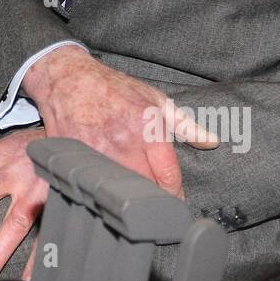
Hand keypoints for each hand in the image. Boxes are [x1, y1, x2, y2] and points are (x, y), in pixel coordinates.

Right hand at [23, 45, 217, 196]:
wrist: (68, 80)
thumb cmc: (114, 88)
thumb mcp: (154, 99)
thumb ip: (185, 124)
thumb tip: (211, 141)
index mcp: (147, 126)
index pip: (168, 176)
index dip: (175, 194)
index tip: (176, 200)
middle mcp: (123, 141)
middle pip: (146, 188)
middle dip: (154, 196)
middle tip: (157, 199)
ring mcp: (97, 152)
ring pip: (121, 191)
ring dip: (129, 195)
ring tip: (133, 194)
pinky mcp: (76, 158)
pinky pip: (94, 184)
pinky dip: (102, 189)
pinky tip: (106, 186)